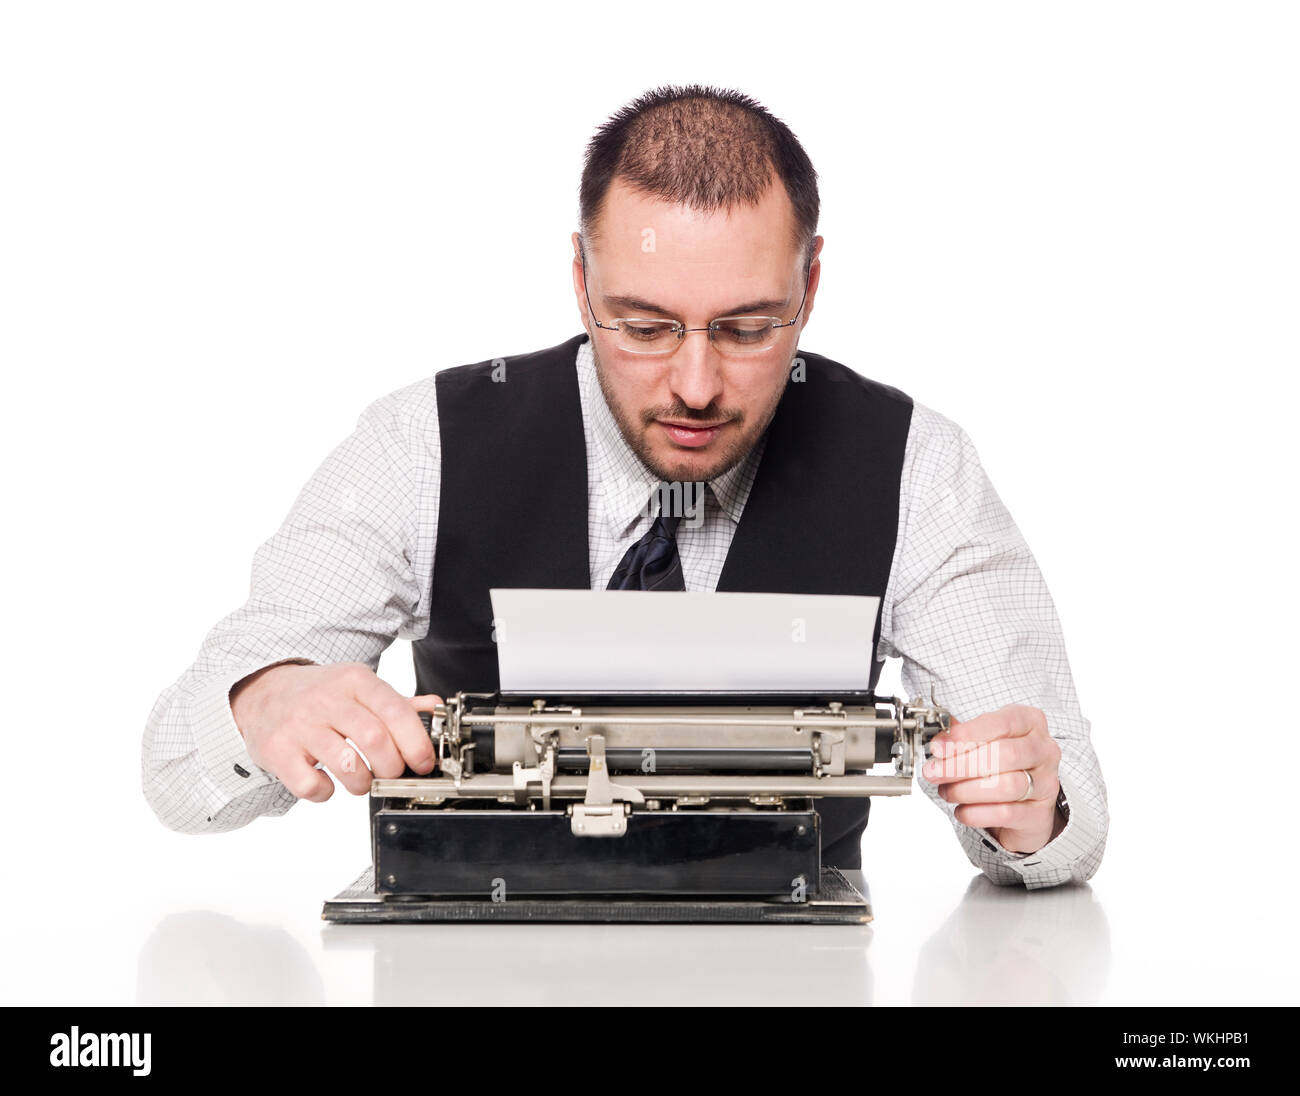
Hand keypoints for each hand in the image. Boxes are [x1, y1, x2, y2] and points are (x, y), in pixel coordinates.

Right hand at [229, 661, 441, 801]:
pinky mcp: (276, 751)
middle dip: (392, 767)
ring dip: (363, 783)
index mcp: (354, 681)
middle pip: (375, 739)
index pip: (396, 711)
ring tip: (361, 780)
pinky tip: (326, 782)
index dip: (416, 743)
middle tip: (391, 774)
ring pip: (347, 765)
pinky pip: (310, 785)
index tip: (424, 764)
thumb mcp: (359, 688)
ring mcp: (299, 725)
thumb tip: (434, 709)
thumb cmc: (319, 695)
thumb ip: (397, 703)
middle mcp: (326, 700)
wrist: (261, 692)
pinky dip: (326, 793)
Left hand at [922, 703, 1062, 853]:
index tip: (938, 747)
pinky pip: (1006, 813)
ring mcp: (1046, 783)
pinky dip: (976, 813)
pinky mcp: (1039, 814)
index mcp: (1029, 722)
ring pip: (1006, 785)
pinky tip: (962, 811)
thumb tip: (939, 739)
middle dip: (960, 765)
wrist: (1026, 802)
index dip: (965, 735)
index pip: (999, 723)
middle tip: (933, 772)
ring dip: (966, 790)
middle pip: (1003, 754)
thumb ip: (962, 736)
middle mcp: (1043, 750)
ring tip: (946, 792)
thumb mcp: (985, 740)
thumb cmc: (1003, 763)